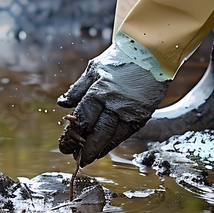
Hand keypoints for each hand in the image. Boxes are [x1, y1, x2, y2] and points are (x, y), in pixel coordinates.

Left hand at [58, 45, 168, 166]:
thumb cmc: (120, 58)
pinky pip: (125, 134)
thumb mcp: (94, 69)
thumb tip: (63, 104)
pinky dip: (113, 143)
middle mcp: (114, 104)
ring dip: (98, 150)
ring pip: (112, 138)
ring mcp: (129, 111)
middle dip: (84, 149)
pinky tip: (104, 149)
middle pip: (97, 134)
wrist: (151, 53)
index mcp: (99, 91)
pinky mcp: (141, 115)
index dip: (71, 136)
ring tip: (87, 158)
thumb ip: (78, 89)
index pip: (81, 120)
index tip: (64, 146)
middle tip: (75, 159)